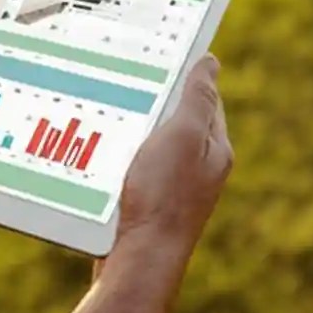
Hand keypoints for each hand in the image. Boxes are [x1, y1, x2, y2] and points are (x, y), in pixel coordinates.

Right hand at [60, 55, 230, 312]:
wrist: (138, 260)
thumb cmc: (163, 197)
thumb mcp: (183, 136)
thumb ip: (197, 98)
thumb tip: (210, 61)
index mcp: (214, 148)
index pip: (204, 97)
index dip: (184, 74)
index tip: (158, 52)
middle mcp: (198, 168)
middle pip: (175, 119)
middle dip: (153, 100)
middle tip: (123, 79)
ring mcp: (171, 187)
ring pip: (150, 143)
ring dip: (131, 127)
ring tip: (106, 111)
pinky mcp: (146, 203)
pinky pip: (132, 167)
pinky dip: (118, 154)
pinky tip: (98, 149)